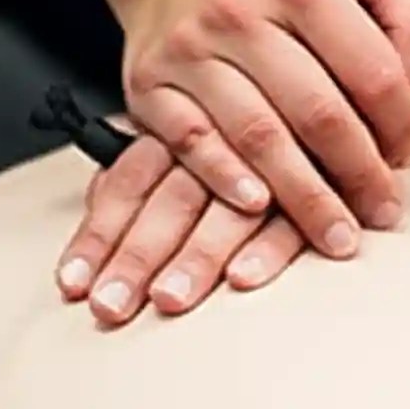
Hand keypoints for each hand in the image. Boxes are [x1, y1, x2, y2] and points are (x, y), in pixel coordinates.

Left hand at [55, 135, 305, 325]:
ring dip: (196, 256)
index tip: (73, 284)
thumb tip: (95, 210)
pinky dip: (267, 248)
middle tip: (111, 305)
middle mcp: (221, 147)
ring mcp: (274, 168)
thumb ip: (143, 170)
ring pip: (228, 212)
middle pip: (171, 201)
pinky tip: (242, 277)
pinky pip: (292, 220)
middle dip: (137, 256)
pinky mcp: (326, 187)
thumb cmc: (249, 140)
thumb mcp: (189, 138)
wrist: (336, 103)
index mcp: (182, 131)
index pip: (129, 183)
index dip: (98, 234)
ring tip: (168, 300)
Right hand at [120, 0, 409, 259]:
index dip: (400, 126)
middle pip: (317, 112)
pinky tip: (258, 207)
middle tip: (382, 211)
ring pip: (258, 137)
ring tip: (337, 234)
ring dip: (304, 197)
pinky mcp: (149, 83)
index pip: (371, 71)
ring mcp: (188, 48)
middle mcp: (238, 10)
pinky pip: (191, 144)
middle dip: (359, 174)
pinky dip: (226, 180)